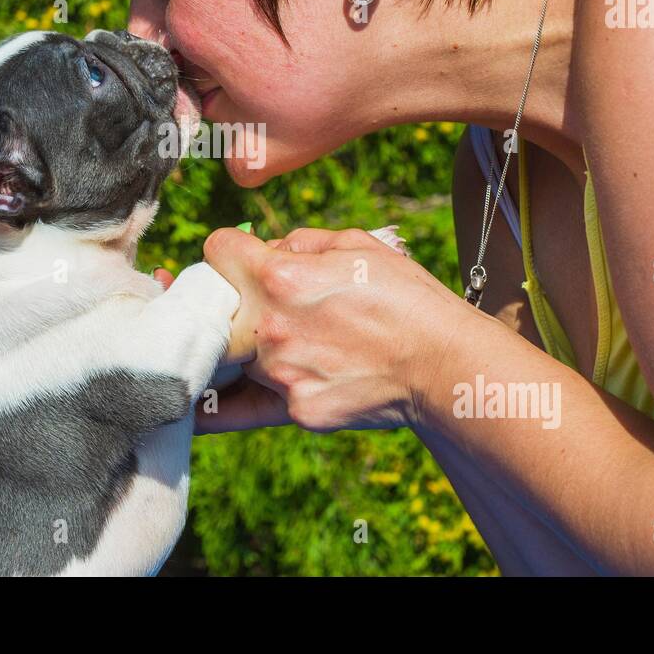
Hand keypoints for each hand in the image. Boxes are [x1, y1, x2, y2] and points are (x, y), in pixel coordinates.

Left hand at [195, 227, 478, 434]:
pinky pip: (252, 400)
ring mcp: (279, 375)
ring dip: (241, 345)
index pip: (215, 250)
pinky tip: (227, 391)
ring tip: (275, 339)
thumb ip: (299, 242)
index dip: (229, 250)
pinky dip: (248, 391)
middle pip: (207, 308)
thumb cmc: (407, 299)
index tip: (240, 258)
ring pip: (229, 355)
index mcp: (280, 276)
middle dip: (219, 300)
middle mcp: (269, 327)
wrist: (445, 366)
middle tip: (237, 301)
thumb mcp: (356, 245)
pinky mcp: (294, 411)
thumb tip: (265, 250)